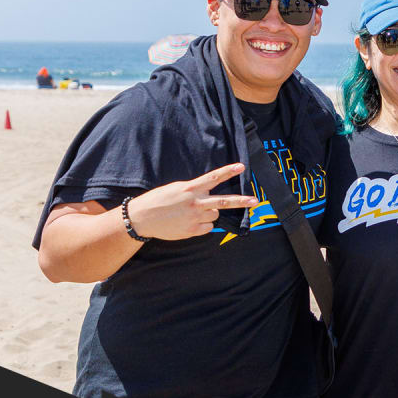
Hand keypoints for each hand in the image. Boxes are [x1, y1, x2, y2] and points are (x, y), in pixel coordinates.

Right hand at [125, 163, 257, 239]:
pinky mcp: (193, 230)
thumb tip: (208, 192)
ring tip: (194, 212)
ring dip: (210, 212)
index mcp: (190, 189)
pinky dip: (203, 224)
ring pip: (215, 214)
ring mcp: (195, 218)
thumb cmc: (158, 200)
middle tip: (255, 200)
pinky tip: (189, 222)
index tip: (242, 167)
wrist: (142, 219)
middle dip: (242, 201)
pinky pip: (208, 227)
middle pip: (224, 201)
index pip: (213, 177)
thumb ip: (194, 189)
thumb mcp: (176, 188)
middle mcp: (195, 203)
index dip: (228, 171)